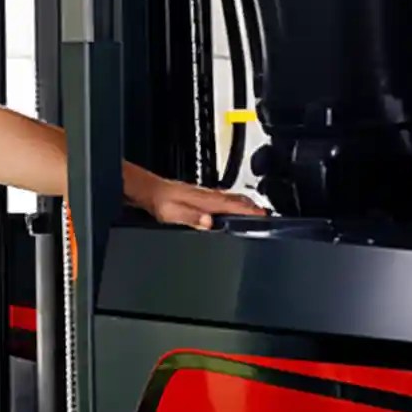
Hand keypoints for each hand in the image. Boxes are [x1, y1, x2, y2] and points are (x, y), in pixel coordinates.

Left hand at [139, 177, 266, 229]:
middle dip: (251, 206)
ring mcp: (200, 193)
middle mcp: (204, 195)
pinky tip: (228, 205)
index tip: (263, 215)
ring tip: (254, 208)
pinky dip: (229, 202)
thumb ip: (191, 218)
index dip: (248, 211)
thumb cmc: (157, 201)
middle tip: (266, 213)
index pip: (230, 205)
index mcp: (202, 200)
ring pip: (227, 197)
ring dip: (242, 203)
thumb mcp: (171, 214)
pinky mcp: (195, 194)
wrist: (145, 189)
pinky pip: (219, 198)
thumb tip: (209, 223)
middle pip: (233, 200)